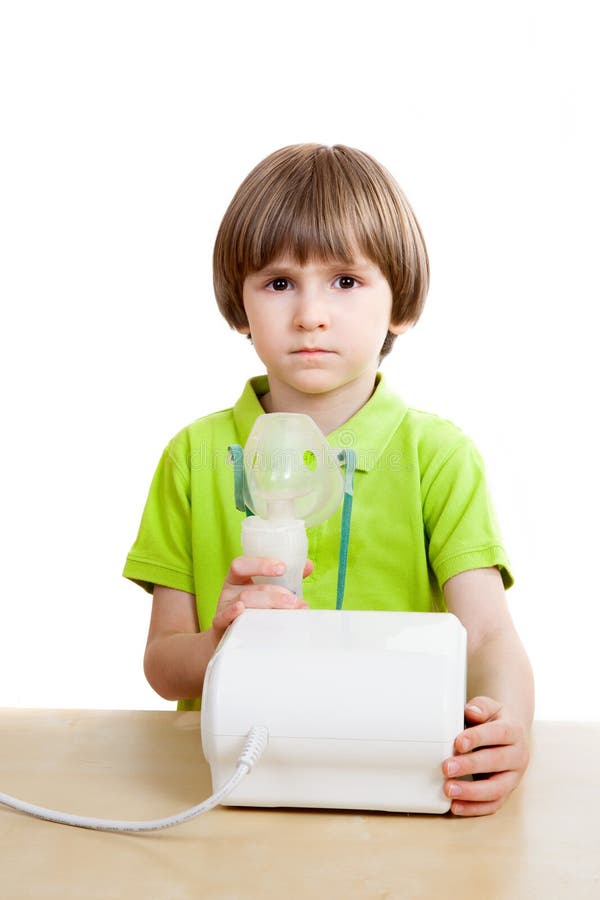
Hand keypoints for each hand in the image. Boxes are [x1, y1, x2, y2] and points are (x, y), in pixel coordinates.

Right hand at [211, 556, 312, 638]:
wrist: (230, 638)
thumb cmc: (252, 610)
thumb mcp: (264, 591)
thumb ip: (286, 579)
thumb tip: (308, 566)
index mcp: (237, 579)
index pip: (242, 565)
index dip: (261, 564)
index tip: (282, 568)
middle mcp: (229, 591)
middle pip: (249, 589)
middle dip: (275, 594)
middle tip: (294, 600)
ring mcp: (223, 608)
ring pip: (243, 601)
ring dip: (268, 604)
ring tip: (288, 610)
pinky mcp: (220, 625)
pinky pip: (223, 618)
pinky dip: (232, 612)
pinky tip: (241, 610)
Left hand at [441, 696, 529, 816]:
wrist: (511, 734)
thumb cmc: (494, 720)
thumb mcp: (489, 707)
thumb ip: (480, 707)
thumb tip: (472, 712)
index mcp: (513, 731)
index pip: (498, 734)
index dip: (478, 738)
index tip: (458, 743)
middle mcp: (517, 756)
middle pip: (496, 762)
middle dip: (470, 766)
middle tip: (446, 768)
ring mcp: (514, 777)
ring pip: (496, 789)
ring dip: (471, 792)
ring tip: (448, 790)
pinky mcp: (506, 793)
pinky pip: (493, 805)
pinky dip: (474, 808)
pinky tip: (455, 806)